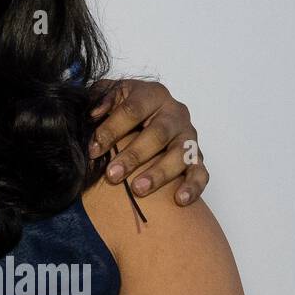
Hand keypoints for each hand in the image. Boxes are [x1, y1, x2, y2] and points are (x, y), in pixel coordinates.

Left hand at [88, 78, 207, 204]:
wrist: (149, 112)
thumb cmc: (127, 105)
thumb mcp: (112, 94)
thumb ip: (101, 98)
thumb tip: (93, 114)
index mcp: (153, 95)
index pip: (133, 110)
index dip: (111, 130)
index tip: (93, 151)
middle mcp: (175, 113)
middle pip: (158, 134)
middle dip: (133, 156)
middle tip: (113, 175)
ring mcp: (188, 135)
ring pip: (180, 154)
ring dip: (159, 173)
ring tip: (138, 189)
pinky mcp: (197, 156)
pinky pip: (201, 172)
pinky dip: (193, 186)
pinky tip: (180, 200)